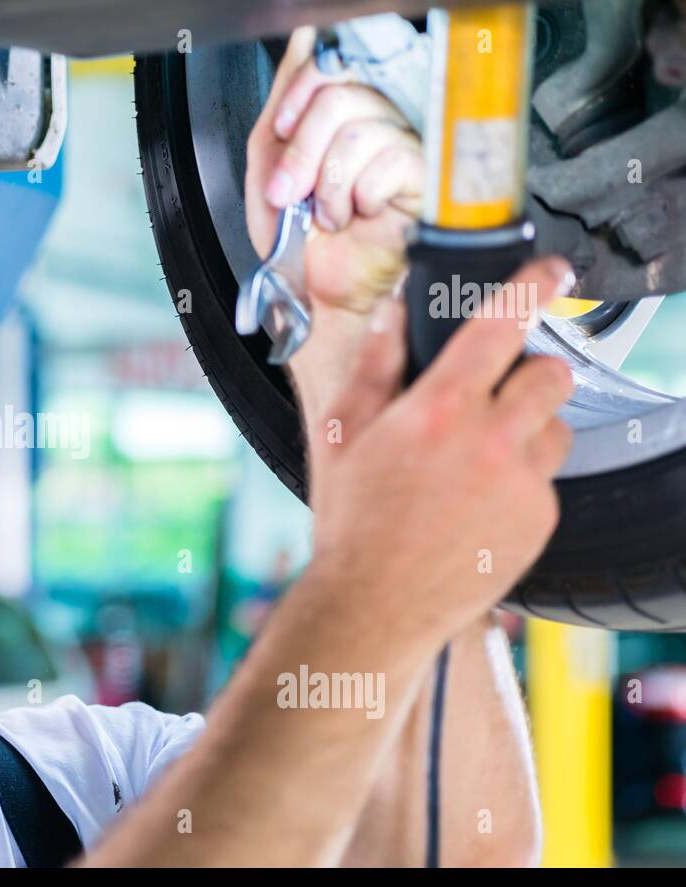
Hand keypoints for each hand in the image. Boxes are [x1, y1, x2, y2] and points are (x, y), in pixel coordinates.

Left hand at [244, 27, 422, 422]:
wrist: (315, 299)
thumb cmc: (299, 244)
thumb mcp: (269, 163)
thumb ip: (284, 100)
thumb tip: (304, 40)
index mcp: (350, 119)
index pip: (337, 67)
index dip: (303, 95)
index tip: (282, 132)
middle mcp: (384, 129)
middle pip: (344, 92)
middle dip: (302, 148)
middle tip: (293, 190)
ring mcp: (409, 152)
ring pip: (361, 126)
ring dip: (327, 181)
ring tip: (330, 212)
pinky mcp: (428, 184)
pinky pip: (388, 159)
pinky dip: (355, 194)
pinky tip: (357, 217)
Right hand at [303, 257, 576, 646]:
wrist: (375, 603)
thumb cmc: (351, 522)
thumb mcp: (342, 434)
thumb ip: (374, 365)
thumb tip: (394, 315)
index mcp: (439, 409)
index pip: (504, 324)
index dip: (534, 285)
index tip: (549, 271)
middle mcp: (491, 441)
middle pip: (551, 374)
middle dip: (529, 373)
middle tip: (497, 393)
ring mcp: (522, 485)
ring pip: (557, 429)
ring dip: (528, 430)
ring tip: (480, 459)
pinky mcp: (540, 522)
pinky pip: (548, 482)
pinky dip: (521, 482)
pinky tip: (478, 503)